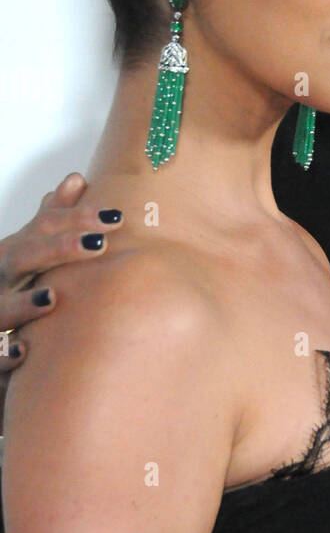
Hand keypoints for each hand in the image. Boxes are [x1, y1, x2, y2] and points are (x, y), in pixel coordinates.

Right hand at [0, 172, 122, 391]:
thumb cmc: (11, 292)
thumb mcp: (28, 253)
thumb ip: (49, 221)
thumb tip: (76, 179)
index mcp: (12, 255)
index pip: (41, 228)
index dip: (75, 219)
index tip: (115, 216)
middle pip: (21, 257)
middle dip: (56, 249)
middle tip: (97, 244)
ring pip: (0, 308)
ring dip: (23, 304)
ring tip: (52, 297)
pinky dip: (4, 353)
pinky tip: (24, 350)